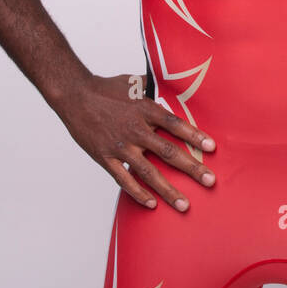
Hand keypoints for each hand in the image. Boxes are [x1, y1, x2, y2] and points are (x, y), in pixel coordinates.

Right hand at [57, 73, 215, 209]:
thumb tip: (173, 85)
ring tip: (184, 204)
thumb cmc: (105, 88)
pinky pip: (123, 179)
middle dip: (192, 168)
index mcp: (145, 110)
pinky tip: (151, 204)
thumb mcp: (134, 82)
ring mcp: (121, 146)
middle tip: (210, 181)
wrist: (74, 96)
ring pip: (148, 172)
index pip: (175, 124)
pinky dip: (138, 193)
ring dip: (168, 190)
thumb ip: (155, 88)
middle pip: (168, 152)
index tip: (211, 148)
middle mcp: (136, 129)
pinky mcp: (105, 158)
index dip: (194, 136)